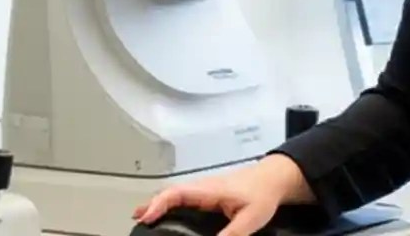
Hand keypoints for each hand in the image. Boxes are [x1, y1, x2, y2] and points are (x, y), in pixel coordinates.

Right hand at [133, 154, 314, 235]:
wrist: (273, 179)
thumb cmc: (263, 193)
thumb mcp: (251, 217)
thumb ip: (233, 233)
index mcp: (209, 190)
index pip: (177, 193)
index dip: (159, 204)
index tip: (145, 216)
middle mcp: (202, 187)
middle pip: (170, 193)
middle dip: (151, 205)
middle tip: (136, 220)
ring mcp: (203, 190)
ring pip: (174, 194)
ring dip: (157, 204)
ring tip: (143, 218)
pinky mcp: (207, 195)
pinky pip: (182, 198)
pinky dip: (168, 204)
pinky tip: (164, 214)